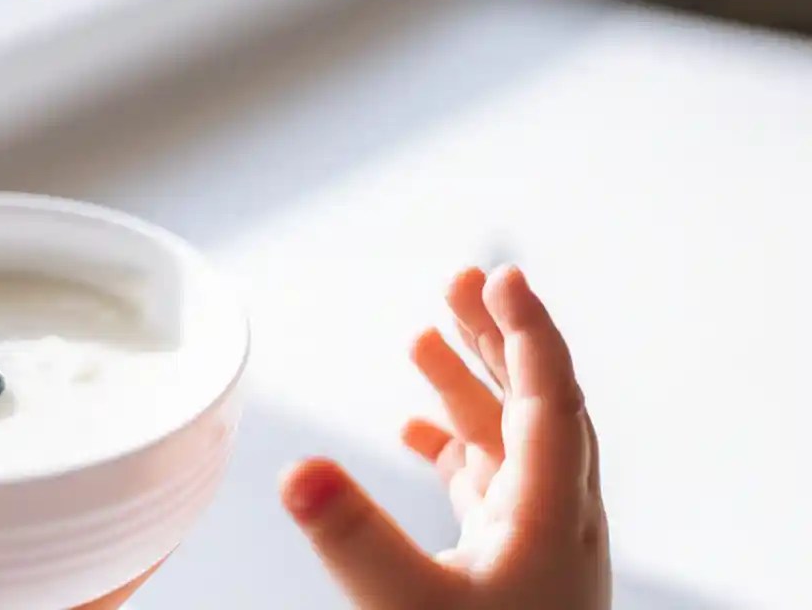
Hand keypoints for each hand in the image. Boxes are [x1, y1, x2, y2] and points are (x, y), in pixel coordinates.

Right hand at [280, 266, 610, 608]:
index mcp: (553, 515)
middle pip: (534, 404)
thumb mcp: (410, 607)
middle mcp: (556, 518)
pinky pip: (489, 482)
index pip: (550, 398)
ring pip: (509, 440)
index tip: (501, 276)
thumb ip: (356, 538)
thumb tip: (298, 471)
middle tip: (459, 280)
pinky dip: (452, 445)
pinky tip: (411, 432)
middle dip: (495, 337)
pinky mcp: (511, 562)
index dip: (526, 330)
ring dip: (468, 384)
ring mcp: (536, 540)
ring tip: (424, 336)